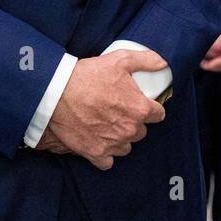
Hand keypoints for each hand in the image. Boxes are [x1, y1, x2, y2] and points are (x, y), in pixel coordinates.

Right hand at [42, 50, 166, 169]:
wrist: (56, 93)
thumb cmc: (89, 76)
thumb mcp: (121, 59)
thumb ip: (147, 60)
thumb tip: (164, 63)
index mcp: (140, 109)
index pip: (159, 114)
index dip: (150, 108)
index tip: (141, 104)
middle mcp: (129, 129)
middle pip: (141, 131)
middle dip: (134, 122)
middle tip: (119, 111)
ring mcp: (113, 143)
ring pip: (126, 147)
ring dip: (121, 139)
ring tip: (109, 126)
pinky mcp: (95, 153)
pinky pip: (108, 161)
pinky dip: (105, 154)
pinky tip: (100, 141)